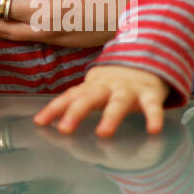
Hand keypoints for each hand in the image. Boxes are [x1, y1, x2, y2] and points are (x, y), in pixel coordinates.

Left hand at [33, 65, 169, 136]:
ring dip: (110, 117)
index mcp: (92, 86)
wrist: (147, 59)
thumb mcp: (94, 88)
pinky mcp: (150, 93)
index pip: (70, 96)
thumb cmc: (114, 82)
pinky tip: (154, 130)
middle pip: (89, 97)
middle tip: (65, 130)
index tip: (39, 123)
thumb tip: (48, 121)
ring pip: (118, 102)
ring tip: (103, 134)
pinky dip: (153, 117)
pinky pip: (152, 106)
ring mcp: (129, 89)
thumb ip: (77, 102)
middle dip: (76, 112)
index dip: (54, 108)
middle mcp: (108, 86)